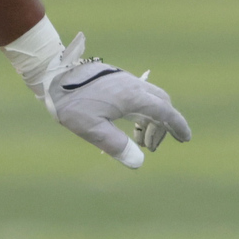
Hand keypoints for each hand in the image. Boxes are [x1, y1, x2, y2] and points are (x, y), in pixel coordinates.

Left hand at [41, 34, 191, 168]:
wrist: (52, 75)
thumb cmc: (71, 103)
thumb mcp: (92, 129)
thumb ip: (117, 145)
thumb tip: (139, 163)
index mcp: (132, 96)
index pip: (164, 111)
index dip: (177, 126)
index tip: (185, 138)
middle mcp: (132, 85)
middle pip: (161, 103)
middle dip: (163, 125)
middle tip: (151, 147)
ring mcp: (123, 80)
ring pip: (149, 98)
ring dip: (150, 119)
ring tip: (137, 140)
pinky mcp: (114, 79)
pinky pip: (137, 95)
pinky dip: (140, 111)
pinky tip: (125, 124)